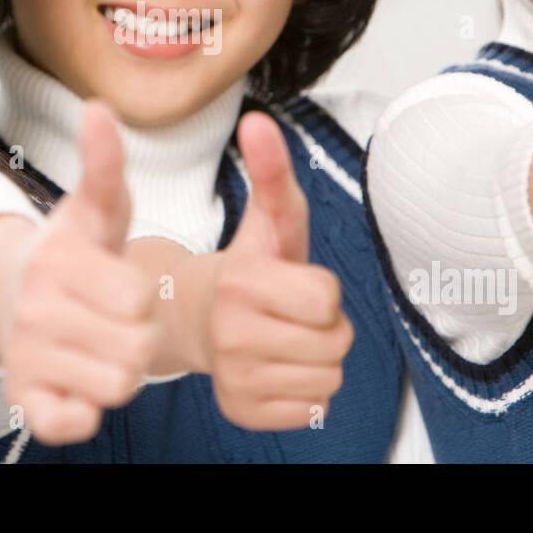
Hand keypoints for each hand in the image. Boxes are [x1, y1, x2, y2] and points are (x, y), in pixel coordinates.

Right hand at [0, 101, 158, 444]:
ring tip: (102, 348)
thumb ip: (103, 163)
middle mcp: (35, 310)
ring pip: (117, 385)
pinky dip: (83, 411)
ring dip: (121, 372)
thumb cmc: (73, 252)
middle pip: (136, 346)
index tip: (123, 286)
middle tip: (116, 322)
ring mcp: (26, 358)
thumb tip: (99, 107)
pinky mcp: (22, 401)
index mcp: (58, 262)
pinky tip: (79, 384)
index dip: (144, 295)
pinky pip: (70, 425)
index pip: (140, 298)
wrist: (13, 297)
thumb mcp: (94, 208)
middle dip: (139, 336)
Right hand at [208, 111, 352, 428]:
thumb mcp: (268, 216)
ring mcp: (234, 376)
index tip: (292, 281)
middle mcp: (231, 333)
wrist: (197, 318)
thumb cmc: (248, 266)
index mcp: (241, 282)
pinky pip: (311, 411)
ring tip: (285, 338)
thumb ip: (271, 170)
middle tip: (292, 313)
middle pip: (335, 343)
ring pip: (328, 379)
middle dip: (326, 327)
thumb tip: (257, 121)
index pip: (327, 301)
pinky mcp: (240, 410)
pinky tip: (277, 368)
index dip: (322, 290)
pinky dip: (303, 393)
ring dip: (317, 360)